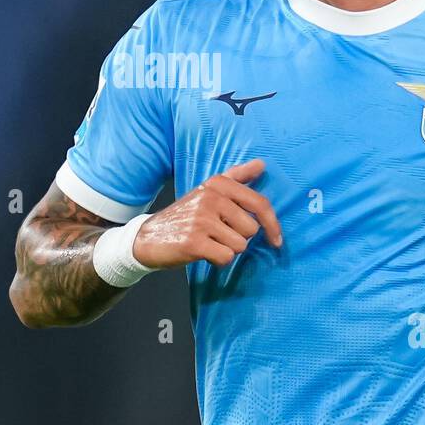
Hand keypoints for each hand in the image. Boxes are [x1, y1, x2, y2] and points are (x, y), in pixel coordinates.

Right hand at [132, 158, 282, 268]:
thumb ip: (236, 176)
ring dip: (228, 250)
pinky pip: (226, 257)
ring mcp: (202, 219)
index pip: (259, 203)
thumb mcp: (208, 190)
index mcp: (218, 184)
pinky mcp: (194, 242)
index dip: (273, 225)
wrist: (147, 236)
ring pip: (240, 245)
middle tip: (218, 235)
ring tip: (209, 242)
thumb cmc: (184, 215)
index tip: (276, 240)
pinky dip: (218, 261)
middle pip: (251, 229)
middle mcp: (211, 197)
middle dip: (239, 238)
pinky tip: (204, 253)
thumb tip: (261, 164)